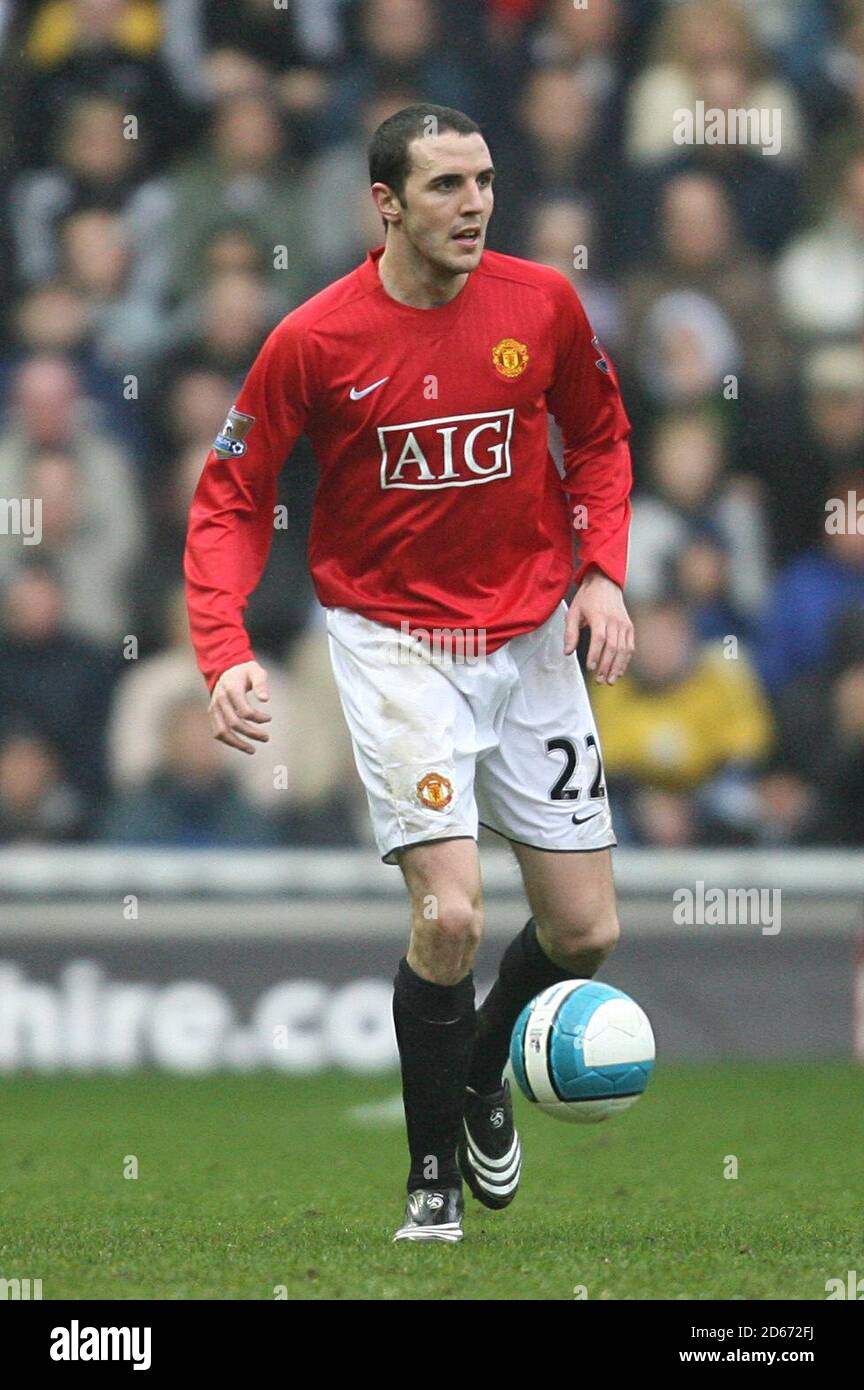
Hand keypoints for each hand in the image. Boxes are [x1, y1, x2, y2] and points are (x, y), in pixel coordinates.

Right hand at [208, 660, 271, 753]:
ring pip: (222, 732)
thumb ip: (261, 684)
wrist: (226, 669)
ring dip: (237, 743)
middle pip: (234, 723)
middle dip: (251, 733)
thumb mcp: (256, 671)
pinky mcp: (212, 713)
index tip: (269, 718)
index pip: (244, 711)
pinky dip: (228, 741)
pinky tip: (242, 745)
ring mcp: (213, 707)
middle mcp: (220, 699)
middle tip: (266, 738)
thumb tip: (265, 699)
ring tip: (252, 750)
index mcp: (231, 689)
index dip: (258, 718)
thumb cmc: (245, 672)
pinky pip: (217, 732)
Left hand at [564, 569, 633, 683]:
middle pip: (613, 647)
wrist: (605, 583)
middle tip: (599, 680)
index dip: (595, 654)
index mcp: (599, 616)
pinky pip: (630, 646)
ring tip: (609, 681)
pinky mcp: (629, 627)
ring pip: (623, 649)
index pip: (599, 638)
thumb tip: (567, 653)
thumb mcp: (573, 612)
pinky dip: (625, 660)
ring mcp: (624, 624)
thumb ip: (570, 633)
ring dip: (617, 667)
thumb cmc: (586, 599)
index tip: (590, 668)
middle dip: (606, 666)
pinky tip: (618, 671)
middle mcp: (614, 621)